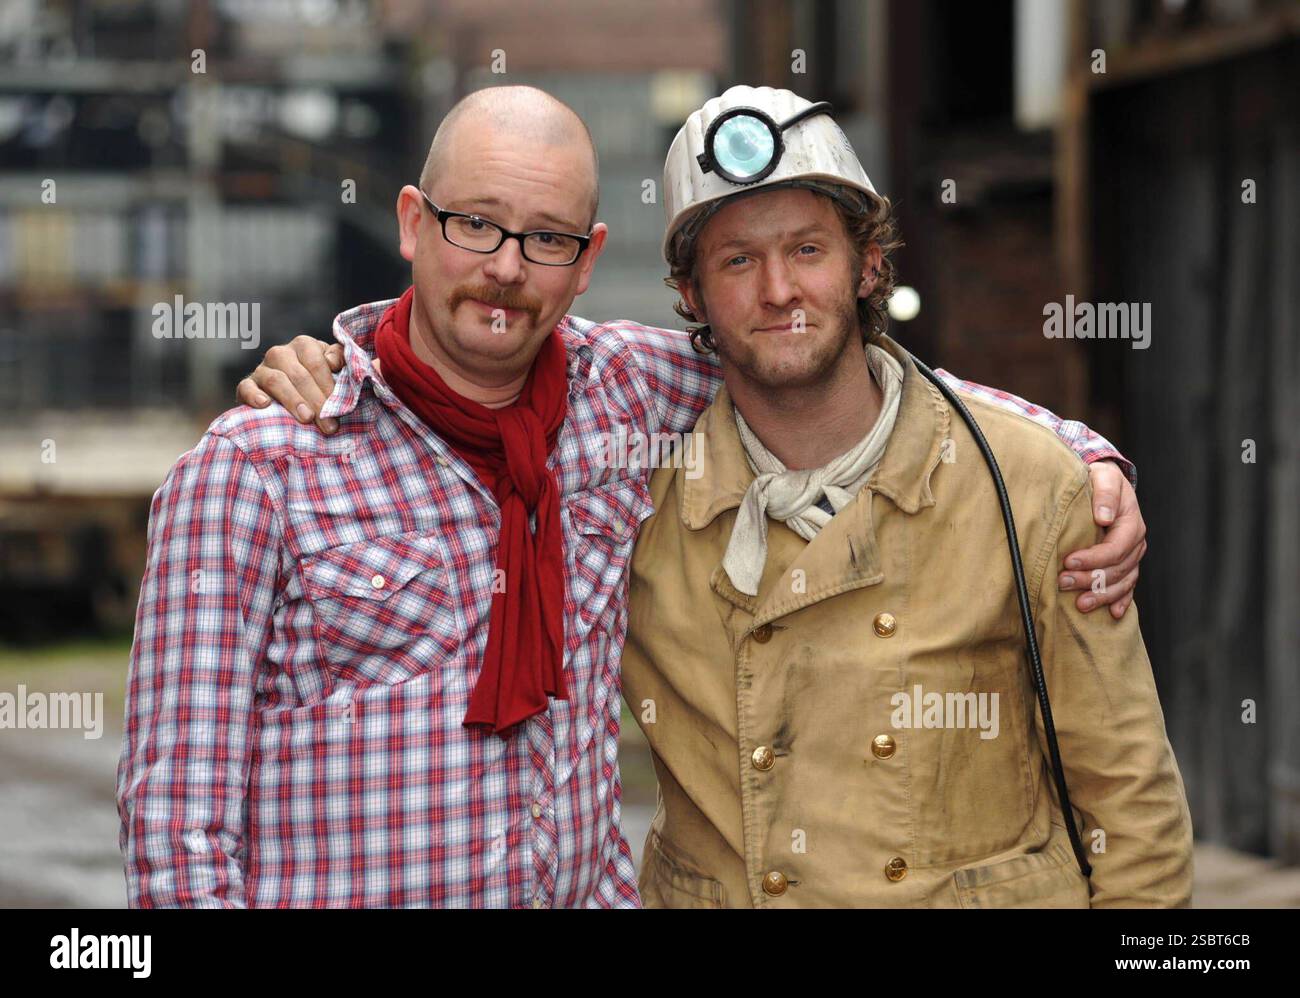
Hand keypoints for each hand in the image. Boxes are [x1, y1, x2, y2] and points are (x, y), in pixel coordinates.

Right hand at [236, 335, 344, 433]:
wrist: (292, 395)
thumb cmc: (318, 381)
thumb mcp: (334, 367)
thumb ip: (340, 359)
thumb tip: (333, 363)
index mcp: (304, 345)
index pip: (316, 363)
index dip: (328, 385)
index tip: (339, 407)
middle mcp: (280, 353)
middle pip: (299, 375)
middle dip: (316, 401)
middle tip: (328, 424)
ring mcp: (262, 369)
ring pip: (275, 380)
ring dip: (293, 400)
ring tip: (307, 418)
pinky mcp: (247, 385)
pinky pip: (246, 388)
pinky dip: (254, 395)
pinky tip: (265, 405)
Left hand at [1058, 461, 1146, 618]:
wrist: (1105, 484)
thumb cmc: (1101, 480)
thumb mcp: (1103, 477)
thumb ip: (1104, 493)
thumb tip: (1103, 516)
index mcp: (1131, 523)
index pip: (1115, 548)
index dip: (1093, 558)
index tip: (1068, 561)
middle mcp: (1135, 543)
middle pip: (1117, 569)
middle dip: (1090, 579)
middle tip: (1063, 583)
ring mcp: (1132, 557)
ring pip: (1123, 582)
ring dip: (1102, 595)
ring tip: (1080, 605)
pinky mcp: (1126, 565)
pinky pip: (1128, 587)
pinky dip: (1121, 601)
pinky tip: (1112, 614)